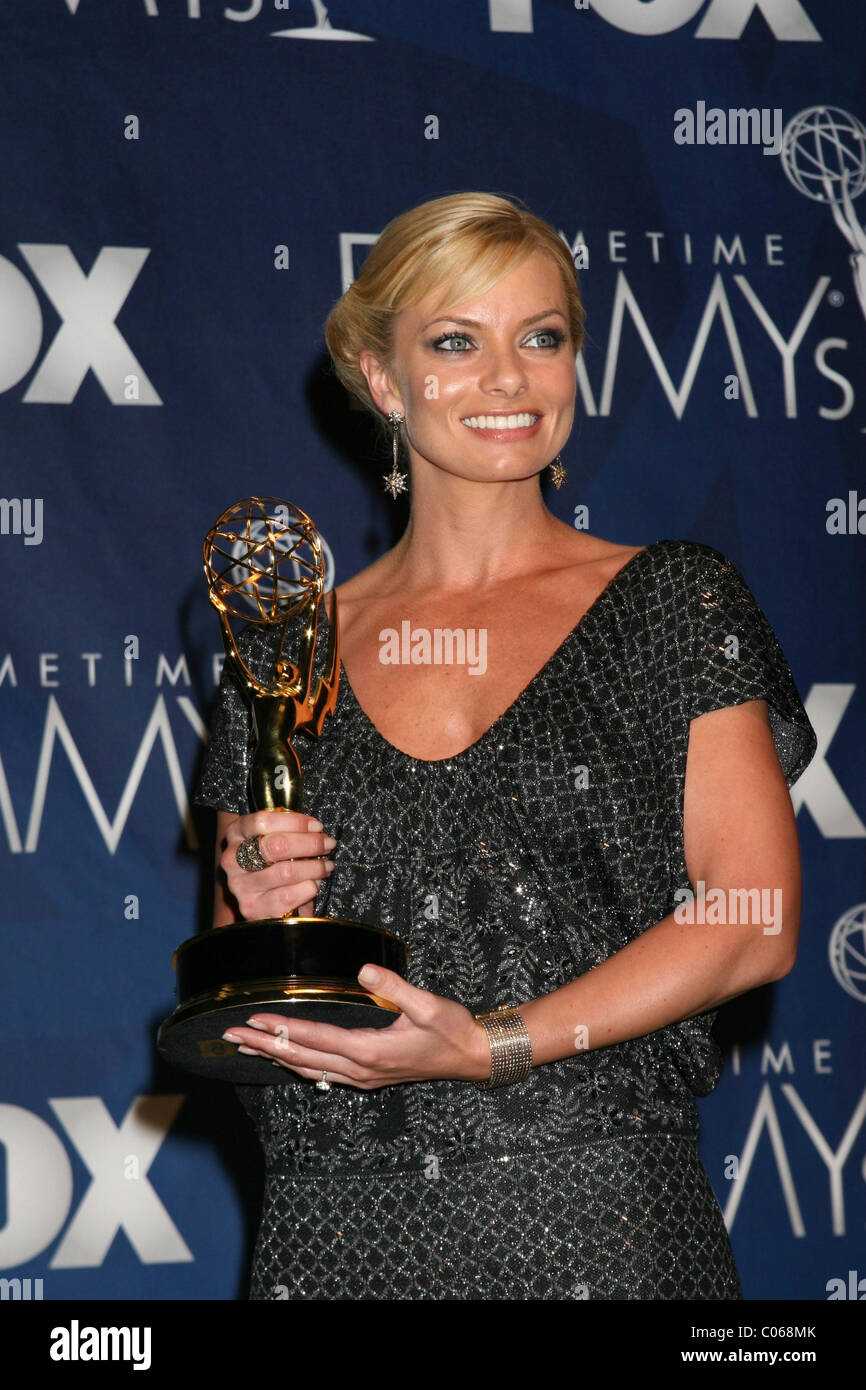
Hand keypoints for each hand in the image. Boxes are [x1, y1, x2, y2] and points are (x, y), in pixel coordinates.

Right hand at [220, 809, 336, 920]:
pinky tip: (315, 884)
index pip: (263, 821)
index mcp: (236, 833)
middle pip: (276, 846)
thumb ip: (288, 832)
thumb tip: (316, 831)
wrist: (257, 898)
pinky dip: (309, 888)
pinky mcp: (252, 908)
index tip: (316, 826)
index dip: (295, 822)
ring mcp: (240, 885)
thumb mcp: (272, 839)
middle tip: (327, 844)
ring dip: (314, 868)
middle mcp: (232, 859)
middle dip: (310, 844)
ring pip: (286, 872)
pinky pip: (288, 896)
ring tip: (326, 866)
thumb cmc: (270, 861)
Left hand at [222, 966, 492, 1087]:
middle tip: (230, 1035)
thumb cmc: (452, 1029)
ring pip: (307, 1069)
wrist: (472, 1056)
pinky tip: (285, 1058)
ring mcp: (362, 1077)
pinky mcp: (367, 1076)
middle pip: (300, 1058)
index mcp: (369, 1050)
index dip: (281, 1028)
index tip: (253, 1019)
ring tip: (245, 1048)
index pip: (314, 1038)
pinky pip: (321, 1073)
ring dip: (274, 1057)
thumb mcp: (428, 1004)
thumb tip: (363, 970)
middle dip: (263, 1046)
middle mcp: (360, 1069)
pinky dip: (296, 1063)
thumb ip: (393, 987)